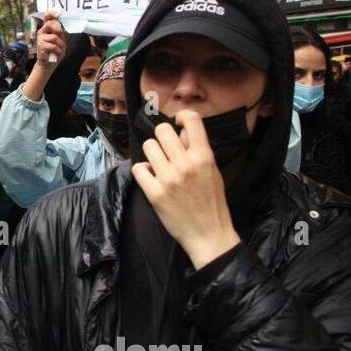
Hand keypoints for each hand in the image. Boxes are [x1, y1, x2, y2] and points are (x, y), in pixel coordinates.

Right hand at [35, 12, 65, 67]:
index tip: (57, 14)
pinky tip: (56, 53)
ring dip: (60, 44)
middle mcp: (42, 32)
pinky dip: (57, 50)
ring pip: (54, 37)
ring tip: (58, 49)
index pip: (47, 17)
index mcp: (47, 29)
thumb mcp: (61, 40)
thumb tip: (60, 26)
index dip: (51, 13)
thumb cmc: (55, 52)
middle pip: (50, 24)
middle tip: (60, 37)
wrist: (49, 64)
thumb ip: (60, 33)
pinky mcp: (40, 46)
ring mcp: (40, 38)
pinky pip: (53, 45)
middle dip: (58, 30)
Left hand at [131, 109, 239, 268]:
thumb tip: (182, 131)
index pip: (192, 120)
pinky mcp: (155, 193)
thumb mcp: (212, 172)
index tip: (178, 123)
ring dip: (152, 154)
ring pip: (148, 146)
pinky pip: (138, 168)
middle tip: (166, 148)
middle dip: (162, 136)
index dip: (182, 116)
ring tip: (159, 165)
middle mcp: (186, 164)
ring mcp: (168, 178)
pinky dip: (143, 171)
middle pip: (162, 130)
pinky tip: (152, 178)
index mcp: (204, 157)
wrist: (208, 234)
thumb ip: (198, 150)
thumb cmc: (212, 202)